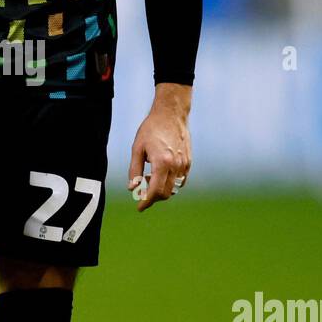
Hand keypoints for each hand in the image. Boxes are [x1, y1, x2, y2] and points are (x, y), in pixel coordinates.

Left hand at [127, 83, 191, 211]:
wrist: (171, 114)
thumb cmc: (151, 129)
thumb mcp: (137, 148)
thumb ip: (134, 170)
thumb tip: (132, 189)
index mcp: (162, 163)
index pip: (155, 191)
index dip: (146, 202)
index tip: (139, 207)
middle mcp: (176, 166)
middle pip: (165, 193)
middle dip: (153, 197)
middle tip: (141, 191)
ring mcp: (184, 165)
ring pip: (173, 188)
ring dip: (161, 189)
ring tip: (149, 177)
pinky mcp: (189, 162)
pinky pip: (180, 180)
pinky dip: (170, 182)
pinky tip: (160, 173)